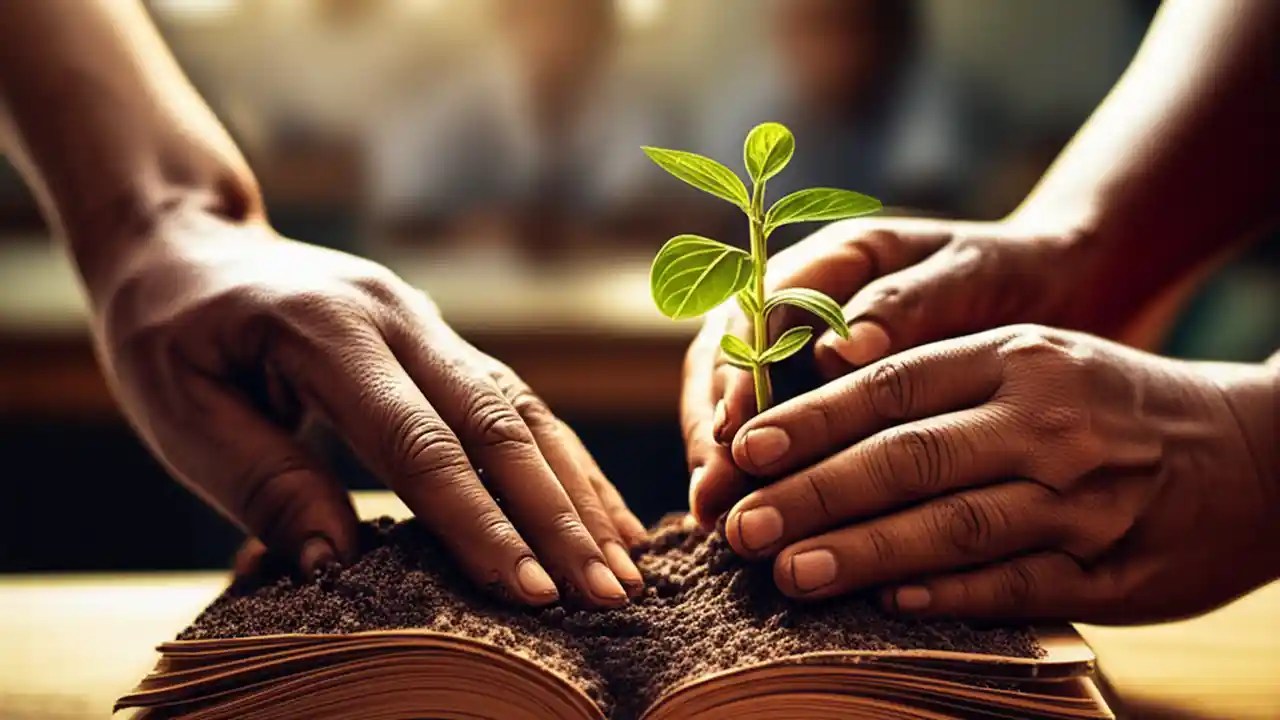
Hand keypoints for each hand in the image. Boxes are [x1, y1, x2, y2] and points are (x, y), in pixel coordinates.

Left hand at [91, 210, 645, 606]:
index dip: (480, 521)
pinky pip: (517, 403)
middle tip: (608, 595)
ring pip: (525, 410)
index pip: (420, 441)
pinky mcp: (443, 343)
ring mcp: (430, 324)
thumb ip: (264, 481)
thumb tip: (338, 563)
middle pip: (498, 423)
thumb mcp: (182, 411)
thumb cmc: (172, 334)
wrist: (189, 245)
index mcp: (329, 332)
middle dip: (559, 516)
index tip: (530, 591)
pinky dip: (563, 463)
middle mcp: (399, 318)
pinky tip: (598, 512)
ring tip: (624, 568)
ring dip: (578, 493)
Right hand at [685, 217, 1096, 525]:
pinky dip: (764, 477)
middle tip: (712, 498)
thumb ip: (907, 302)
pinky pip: (777, 434)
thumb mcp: (972, 273)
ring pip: (737, 403)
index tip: (734, 428)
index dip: (736, 371)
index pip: (754, 311)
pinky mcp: (821, 394)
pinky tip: (760, 521)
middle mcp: (800, 300)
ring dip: (723, 461)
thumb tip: (837, 350)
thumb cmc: (1014, 273)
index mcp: (832, 258)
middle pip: (725, 364)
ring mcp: (804, 349)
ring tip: (717, 521)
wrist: (1052, 288)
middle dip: (713, 432)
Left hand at [720, 324, 1278, 622]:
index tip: (744, 448)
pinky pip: (1014, 584)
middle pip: (909, 457)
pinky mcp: (1111, 569)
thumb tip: (821, 416)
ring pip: (952, 525)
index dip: (813, 420)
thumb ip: (941, 380)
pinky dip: (947, 594)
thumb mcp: (1036, 360)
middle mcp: (1046, 422)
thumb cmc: (1111, 403)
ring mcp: (1082, 498)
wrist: (1255, 451)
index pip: (894, 386)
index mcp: (1017, 358)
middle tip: (743, 523)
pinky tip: (887, 601)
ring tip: (789, 570)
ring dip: (863, 552)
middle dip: (814, 493)